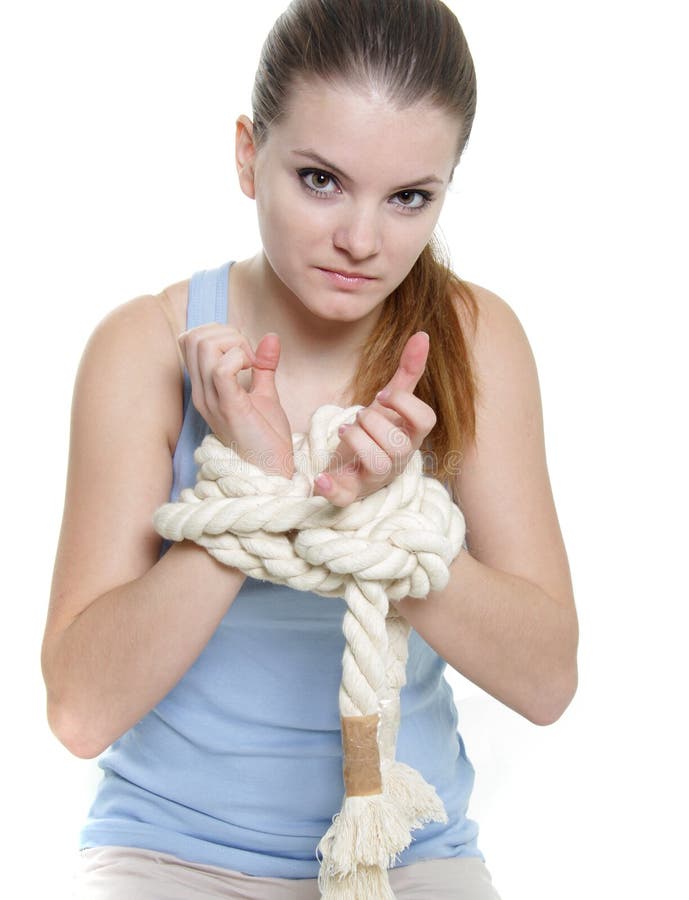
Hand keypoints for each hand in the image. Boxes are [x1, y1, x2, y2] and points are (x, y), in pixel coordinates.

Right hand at [177, 325, 294, 477]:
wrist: (271, 470)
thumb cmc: (265, 437)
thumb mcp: (264, 394)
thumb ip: (263, 365)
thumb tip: (270, 337)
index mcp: (205, 388)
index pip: (190, 339)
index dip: (219, 334)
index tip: (245, 353)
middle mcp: (202, 392)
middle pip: (195, 337)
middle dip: (227, 334)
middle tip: (250, 357)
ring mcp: (212, 399)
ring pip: (205, 345)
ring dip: (234, 344)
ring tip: (251, 364)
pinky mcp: (229, 407)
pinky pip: (222, 368)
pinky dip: (239, 358)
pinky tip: (251, 370)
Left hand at [312, 331, 435, 506]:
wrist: (348, 467)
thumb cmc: (374, 433)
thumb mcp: (389, 403)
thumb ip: (407, 371)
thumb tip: (423, 335)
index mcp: (410, 437)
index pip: (426, 421)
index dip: (404, 404)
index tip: (381, 396)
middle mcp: (398, 461)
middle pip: (398, 443)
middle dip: (372, 421)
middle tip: (357, 416)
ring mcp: (374, 479)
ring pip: (379, 464)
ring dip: (356, 440)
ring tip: (343, 430)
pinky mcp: (349, 494)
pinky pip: (345, 497)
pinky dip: (332, 487)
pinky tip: (319, 477)